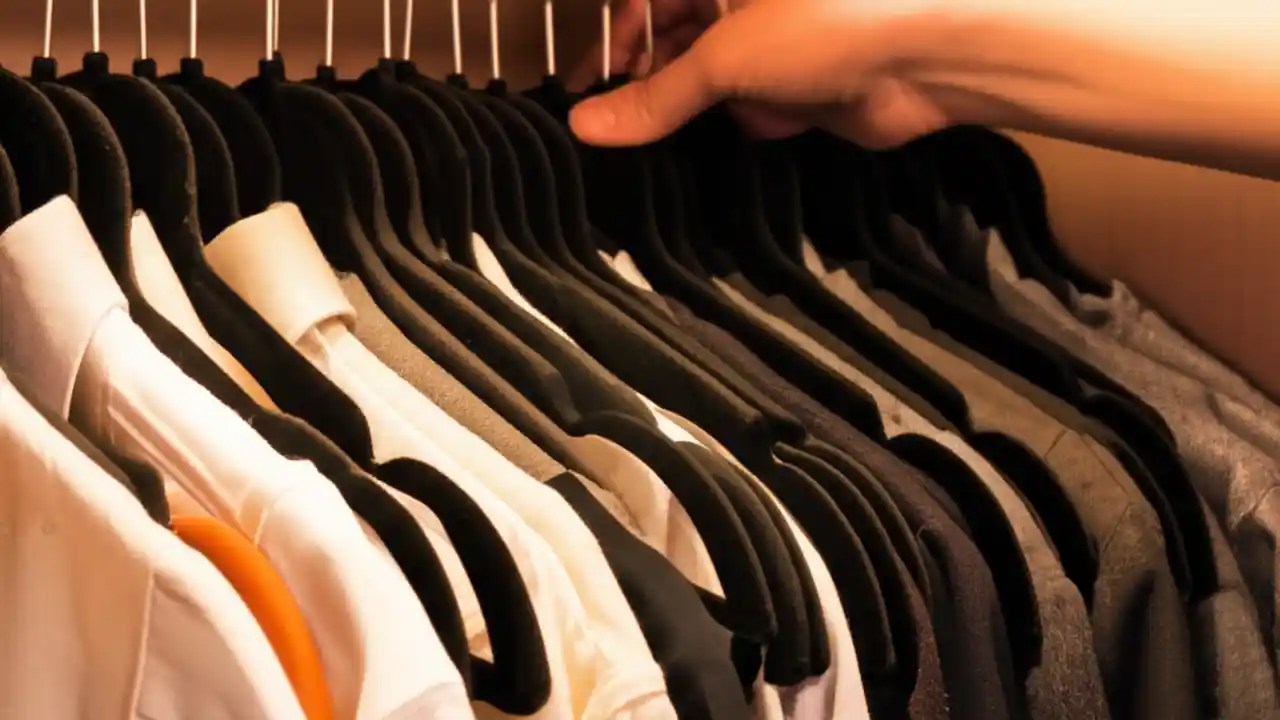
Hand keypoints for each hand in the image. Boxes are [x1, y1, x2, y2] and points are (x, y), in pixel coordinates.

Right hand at [569, 0, 950, 148]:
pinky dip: (742, 126)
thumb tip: (584, 126)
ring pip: (714, 83)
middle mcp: (745, 5)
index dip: (617, 42)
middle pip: (678, 41)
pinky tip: (730, 143)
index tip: (588, 92)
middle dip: (653, 84)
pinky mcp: (801, 90)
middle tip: (620, 133)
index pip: (650, 2)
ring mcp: (776, 47)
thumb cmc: (828, 22)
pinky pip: (753, 111)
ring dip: (695, 113)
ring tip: (662, 151)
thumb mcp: (725, 58)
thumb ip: (656, 97)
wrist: (933, 59)